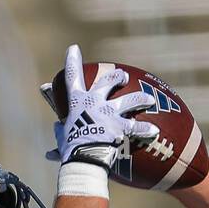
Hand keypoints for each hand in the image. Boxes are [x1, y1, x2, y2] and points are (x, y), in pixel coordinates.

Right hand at [43, 44, 158, 168]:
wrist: (83, 159)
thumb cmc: (70, 149)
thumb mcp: (61, 137)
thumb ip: (59, 131)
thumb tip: (53, 138)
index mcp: (77, 102)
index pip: (72, 76)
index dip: (72, 61)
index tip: (74, 48)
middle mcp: (95, 102)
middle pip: (108, 81)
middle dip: (117, 77)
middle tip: (123, 77)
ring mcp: (110, 113)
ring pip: (131, 100)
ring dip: (141, 99)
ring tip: (149, 100)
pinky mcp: (121, 126)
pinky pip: (138, 127)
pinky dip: (146, 130)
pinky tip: (154, 131)